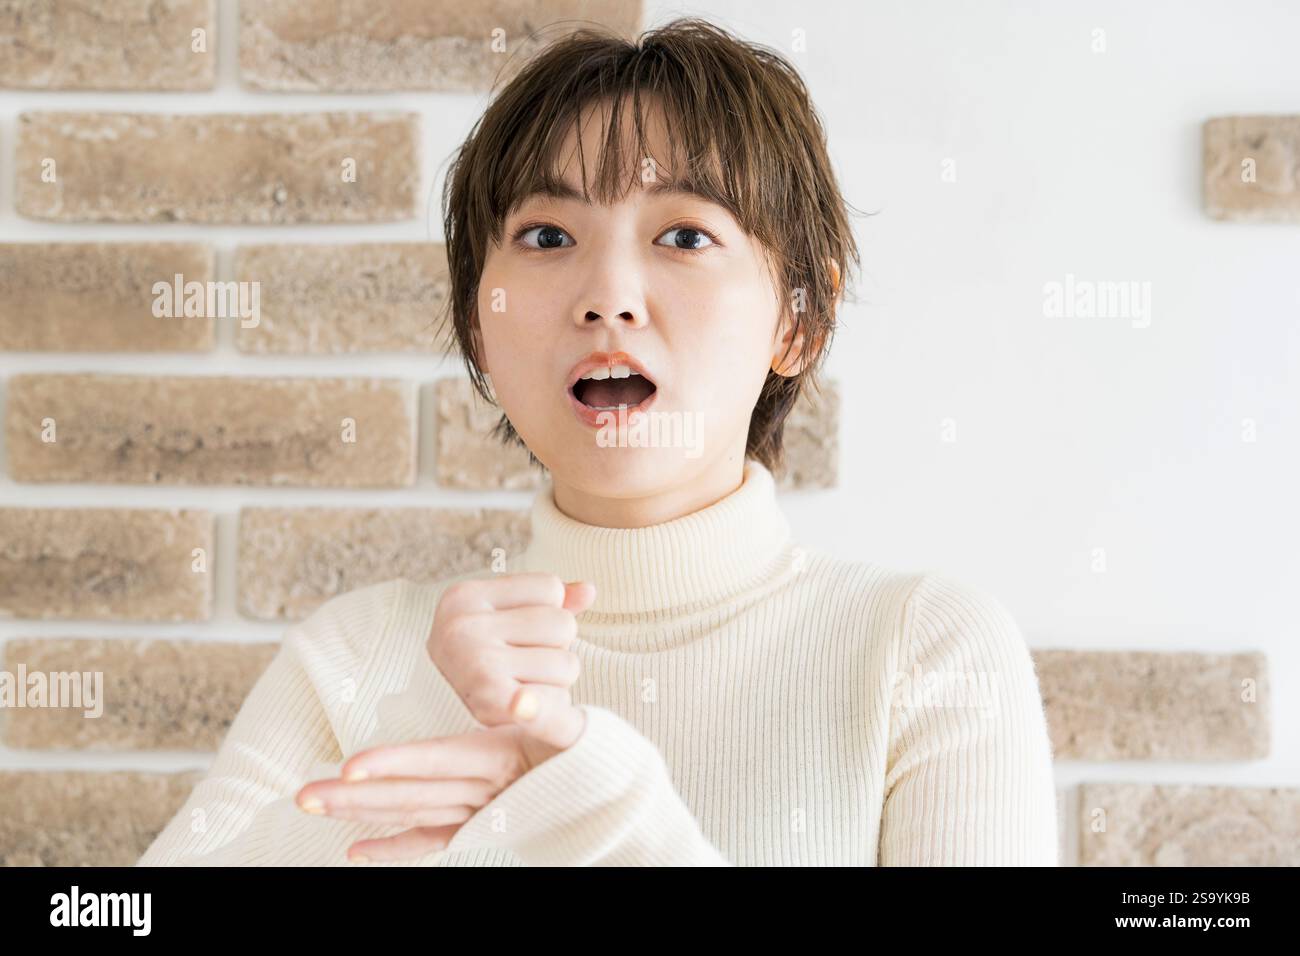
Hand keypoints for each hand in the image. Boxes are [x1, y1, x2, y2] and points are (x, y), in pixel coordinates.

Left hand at [294, 573, 596, 862]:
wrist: (606, 793)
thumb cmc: (586, 748)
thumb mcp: (572, 726)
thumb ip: (547, 712)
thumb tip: (524, 696)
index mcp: (496, 757)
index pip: (436, 761)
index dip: (394, 764)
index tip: (350, 766)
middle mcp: (480, 791)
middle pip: (409, 796)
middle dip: (354, 797)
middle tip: (303, 795)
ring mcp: (475, 814)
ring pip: (410, 816)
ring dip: (359, 815)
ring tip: (313, 805)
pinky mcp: (478, 828)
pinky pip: (431, 844)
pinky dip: (393, 849)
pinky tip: (355, 852)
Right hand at [428, 572, 595, 748]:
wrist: (425, 721)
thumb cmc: (472, 663)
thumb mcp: (497, 619)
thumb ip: (543, 602)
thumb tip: (589, 591)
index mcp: (465, 596)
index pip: (550, 587)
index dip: (544, 612)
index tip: (511, 635)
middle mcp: (465, 626)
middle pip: (563, 624)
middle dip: (551, 650)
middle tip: (516, 669)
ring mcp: (476, 663)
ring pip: (567, 665)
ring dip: (552, 684)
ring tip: (516, 691)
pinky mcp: (491, 701)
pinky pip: (553, 701)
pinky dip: (550, 710)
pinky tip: (528, 709)